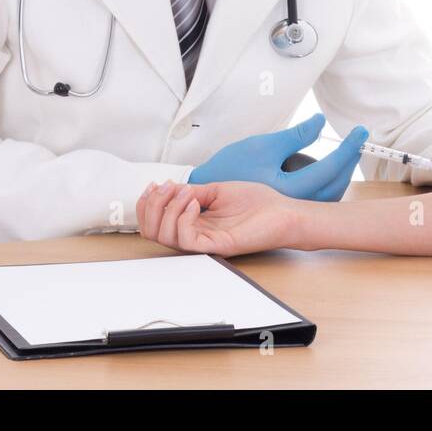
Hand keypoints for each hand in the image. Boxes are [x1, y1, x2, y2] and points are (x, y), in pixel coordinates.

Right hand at [136, 180, 303, 255]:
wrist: (283, 212)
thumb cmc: (257, 202)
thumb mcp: (218, 190)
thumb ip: (193, 192)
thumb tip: (170, 189)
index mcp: (194, 223)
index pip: (155, 222)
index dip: (147, 204)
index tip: (156, 184)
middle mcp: (195, 235)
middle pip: (152, 232)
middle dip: (152, 206)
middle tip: (167, 187)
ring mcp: (205, 242)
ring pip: (165, 237)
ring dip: (168, 209)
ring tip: (186, 193)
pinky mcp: (217, 246)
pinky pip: (186, 240)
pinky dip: (183, 218)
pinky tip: (196, 204)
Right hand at [188, 113, 367, 201]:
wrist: (210, 188)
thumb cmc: (231, 168)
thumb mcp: (264, 144)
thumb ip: (297, 135)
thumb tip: (320, 122)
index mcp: (290, 190)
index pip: (330, 168)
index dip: (349, 147)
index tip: (359, 132)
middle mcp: (295, 204)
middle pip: (336, 185)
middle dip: (350, 161)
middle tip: (358, 141)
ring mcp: (293, 208)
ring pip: (330, 195)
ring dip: (342, 174)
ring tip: (347, 154)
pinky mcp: (289, 208)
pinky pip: (319, 198)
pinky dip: (329, 183)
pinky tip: (328, 168)